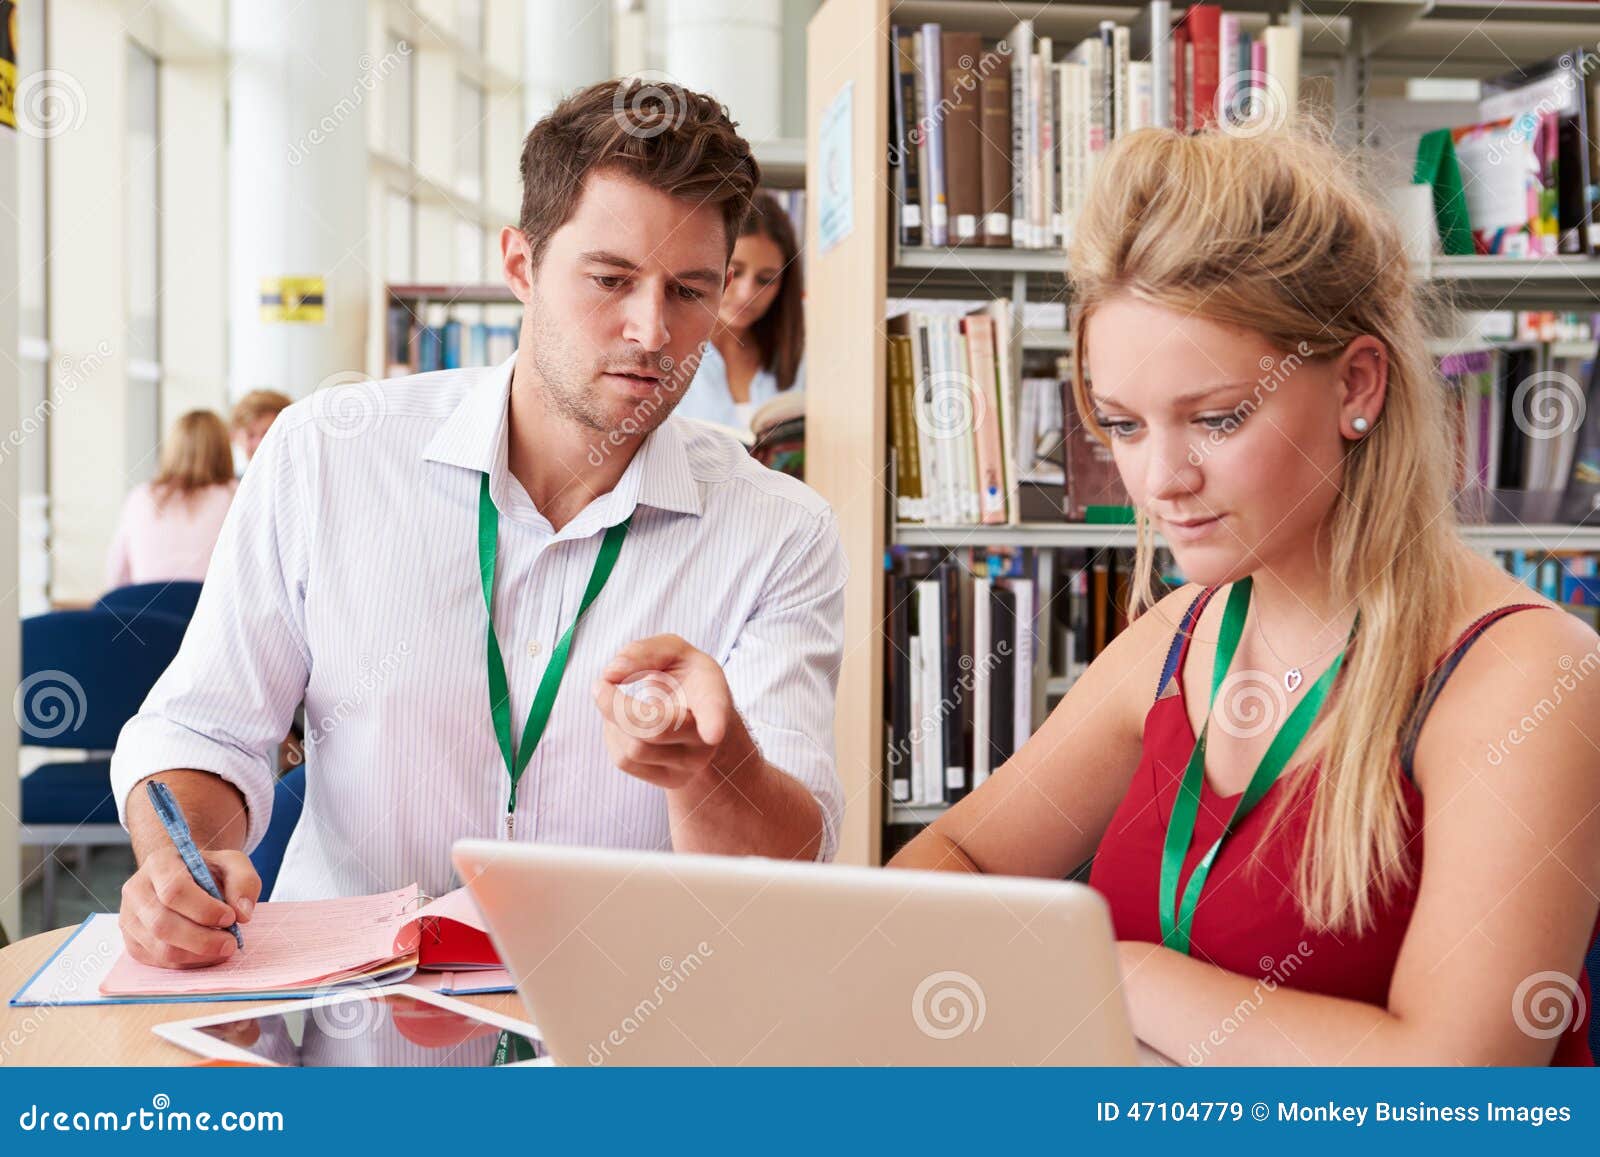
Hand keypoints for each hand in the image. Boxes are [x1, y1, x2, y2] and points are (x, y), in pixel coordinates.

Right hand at [119, 846, 259, 968]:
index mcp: (159, 863)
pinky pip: (159, 962)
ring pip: (160, 948)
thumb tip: (242, 913)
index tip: (230, 917)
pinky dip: (188, 963)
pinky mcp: (132, 942)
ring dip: (197, 955)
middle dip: (203, 940)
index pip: (174, 891)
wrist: (185, 879)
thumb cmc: (209, 871)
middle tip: (231, 943)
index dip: (204, 909)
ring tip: (223, 948)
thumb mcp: (233, 864)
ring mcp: (129, 918)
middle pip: (163, 925)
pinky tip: (207, 954)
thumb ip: (244, 881)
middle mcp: (136, 890)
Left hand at [592, 634, 749, 791]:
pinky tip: (625, 725)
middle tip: (600, 683)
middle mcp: (706, 738)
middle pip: (653, 730)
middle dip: (615, 705)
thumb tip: (610, 674)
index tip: (713, 733)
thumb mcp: (674, 653)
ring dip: (612, 719)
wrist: (698, 716)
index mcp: (713, 697)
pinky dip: (613, 736)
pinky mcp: (670, 780)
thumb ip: (644, 652)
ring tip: (621, 704)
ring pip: (632, 748)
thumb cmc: (684, 679)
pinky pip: (623, 761)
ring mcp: (690, 765)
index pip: (714, 709)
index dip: (713, 720)